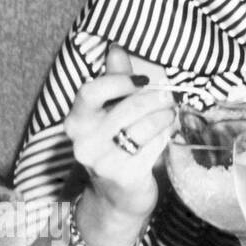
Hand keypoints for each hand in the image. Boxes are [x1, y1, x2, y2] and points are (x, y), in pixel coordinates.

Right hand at [62, 43, 174, 220]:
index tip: (143, 80)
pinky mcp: (124, 176)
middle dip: (155, 100)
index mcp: (76, 121)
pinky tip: (167, 136)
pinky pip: (154, 146)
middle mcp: (83, 141)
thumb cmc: (118, 147)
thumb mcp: (111, 113)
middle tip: (168, 99)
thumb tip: (116, 47)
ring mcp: (101, 161)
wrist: (117, 198)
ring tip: (169, 116)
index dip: (120, 80)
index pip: (91, 91)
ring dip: (165, 117)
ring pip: (144, 126)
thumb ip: (115, 81)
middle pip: (128, 107)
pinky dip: (165, 137)